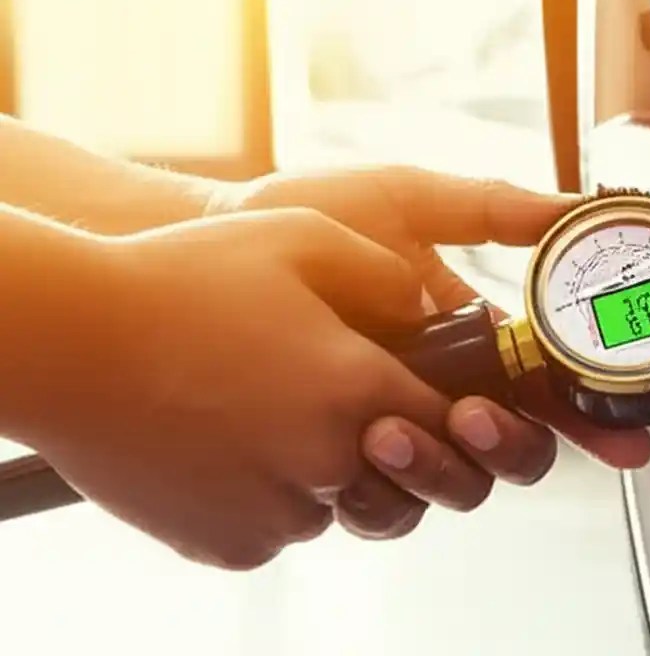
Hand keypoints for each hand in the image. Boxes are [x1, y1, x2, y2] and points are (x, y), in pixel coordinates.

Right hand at [23, 209, 457, 568]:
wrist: (66, 345)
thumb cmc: (179, 279)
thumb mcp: (300, 237)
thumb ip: (386, 275)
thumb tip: (433, 315)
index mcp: (357, 389)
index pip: (450, 422)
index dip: (449, 409)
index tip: (428, 390)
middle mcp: (329, 462)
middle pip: (406, 477)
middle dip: (395, 446)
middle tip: (337, 400)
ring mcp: (278, 515)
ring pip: (342, 505)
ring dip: (328, 471)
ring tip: (272, 410)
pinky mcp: (232, 546)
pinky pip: (281, 529)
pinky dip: (269, 497)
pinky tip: (229, 441)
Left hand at [210, 168, 649, 537]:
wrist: (210, 251)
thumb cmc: (305, 215)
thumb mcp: (407, 201)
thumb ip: (492, 210)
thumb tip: (575, 208)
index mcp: (474, 339)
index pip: (551, 390)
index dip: (594, 421)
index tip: (622, 437)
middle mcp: (445, 392)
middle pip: (518, 454)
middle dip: (512, 446)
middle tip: (474, 416)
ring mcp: (397, 428)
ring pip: (461, 487)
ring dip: (445, 467)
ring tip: (393, 427)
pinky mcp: (343, 461)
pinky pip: (388, 508)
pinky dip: (387, 495)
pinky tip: (362, 452)